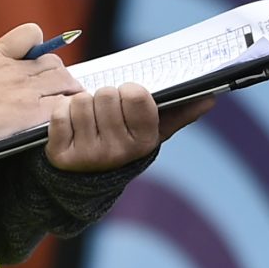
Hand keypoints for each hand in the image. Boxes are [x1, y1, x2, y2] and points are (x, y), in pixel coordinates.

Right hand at [0, 22, 82, 145]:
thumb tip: (7, 57)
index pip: (31, 34)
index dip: (39, 45)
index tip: (40, 56)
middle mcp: (17, 70)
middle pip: (54, 61)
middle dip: (59, 72)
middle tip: (60, 84)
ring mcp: (27, 91)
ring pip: (64, 80)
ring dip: (69, 89)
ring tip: (68, 98)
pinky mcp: (33, 112)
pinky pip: (63, 103)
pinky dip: (67, 106)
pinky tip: (64, 113)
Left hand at [46, 86, 211, 172]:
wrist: (87, 177)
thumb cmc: (124, 142)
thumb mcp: (152, 131)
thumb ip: (178, 114)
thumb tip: (209, 99)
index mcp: (145, 141)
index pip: (136, 94)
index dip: (128, 90)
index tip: (127, 98)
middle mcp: (119, 151)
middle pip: (106, 94)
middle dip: (103, 97)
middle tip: (105, 112)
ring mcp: (89, 154)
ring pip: (81, 101)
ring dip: (82, 104)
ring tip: (88, 119)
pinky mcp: (61, 155)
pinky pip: (59, 114)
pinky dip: (62, 112)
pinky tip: (71, 126)